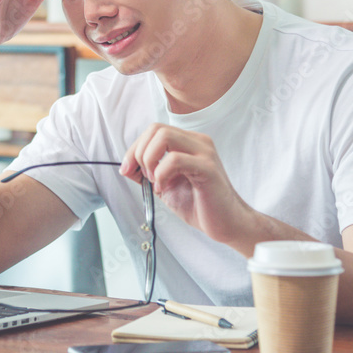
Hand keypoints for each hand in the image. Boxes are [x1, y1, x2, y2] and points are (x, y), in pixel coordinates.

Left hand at [120, 124, 250, 244]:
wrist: (226, 223)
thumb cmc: (200, 204)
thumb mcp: (165, 186)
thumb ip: (147, 173)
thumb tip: (126, 166)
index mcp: (188, 143)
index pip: (154, 130)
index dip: (134, 148)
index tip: (126, 169)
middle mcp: (197, 142)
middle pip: (156, 129)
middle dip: (140, 153)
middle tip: (144, 176)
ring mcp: (204, 152)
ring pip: (164, 136)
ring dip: (150, 160)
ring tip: (156, 181)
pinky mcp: (208, 168)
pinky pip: (175, 159)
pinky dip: (161, 174)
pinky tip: (164, 188)